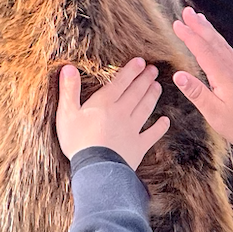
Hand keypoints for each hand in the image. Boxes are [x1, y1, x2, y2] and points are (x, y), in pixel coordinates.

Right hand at [56, 58, 170, 169]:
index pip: (120, 82)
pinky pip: (152, 135)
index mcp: (104, 103)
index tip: (141, 62)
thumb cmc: (78, 141)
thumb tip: (68, 67)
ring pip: (145, 109)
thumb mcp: (67, 114)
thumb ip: (69, 89)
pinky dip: (160, 128)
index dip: (131, 71)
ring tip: (158, 87)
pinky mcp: (138, 146)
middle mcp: (121, 112)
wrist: (96, 169)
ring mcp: (132, 129)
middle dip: (145, 79)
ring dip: (152, 96)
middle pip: (136, 92)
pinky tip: (165, 121)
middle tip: (154, 70)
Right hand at [170, 8, 232, 150]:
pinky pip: (228, 51)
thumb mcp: (214, 113)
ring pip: (222, 44)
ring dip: (209, 30)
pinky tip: (216, 42)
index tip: (176, 23)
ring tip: (199, 19)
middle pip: (213, 40)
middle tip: (186, 11)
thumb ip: (196, 92)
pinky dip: (218, 41)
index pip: (202, 49)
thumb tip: (178, 74)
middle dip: (199, 25)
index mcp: (223, 75)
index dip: (188, 35)